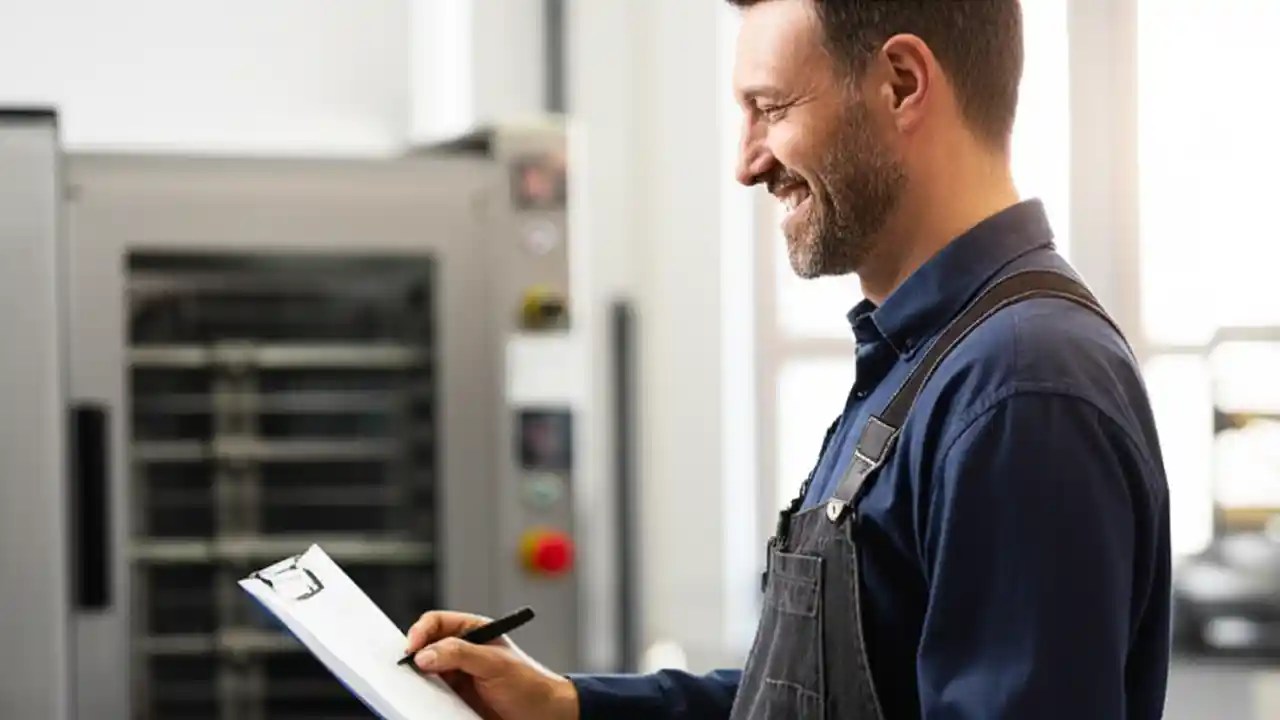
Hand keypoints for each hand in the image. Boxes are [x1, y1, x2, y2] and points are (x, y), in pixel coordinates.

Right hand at [405, 610, 578, 719]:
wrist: (543, 716)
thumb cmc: (529, 683)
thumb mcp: (495, 664)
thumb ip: (460, 654)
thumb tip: (425, 654)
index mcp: (473, 631)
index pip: (436, 623)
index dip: (420, 632)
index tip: (412, 649)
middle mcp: (462, 651)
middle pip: (426, 647)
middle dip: (414, 656)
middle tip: (406, 670)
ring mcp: (458, 675)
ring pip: (426, 672)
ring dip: (419, 679)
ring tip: (415, 686)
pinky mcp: (455, 698)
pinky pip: (432, 695)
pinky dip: (425, 697)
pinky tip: (426, 700)